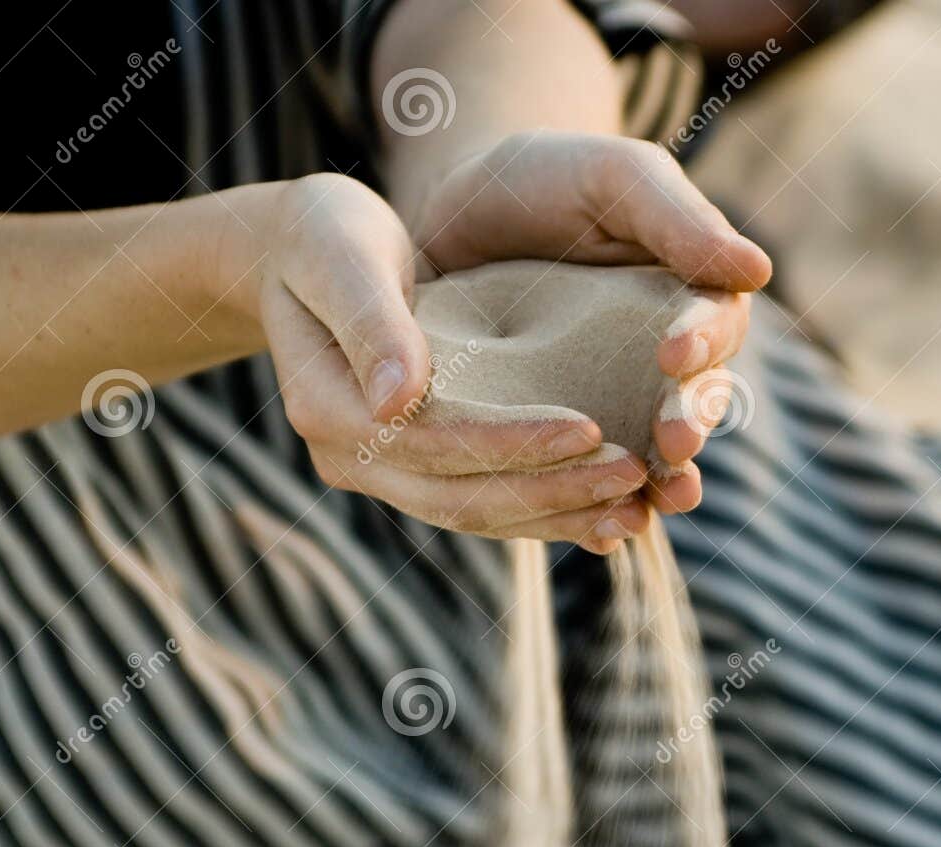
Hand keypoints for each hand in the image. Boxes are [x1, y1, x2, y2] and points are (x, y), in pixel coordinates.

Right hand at [232, 173, 651, 549]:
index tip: (588, 426)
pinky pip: (487, 505)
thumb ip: (370, 320)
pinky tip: (610, 512)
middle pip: (460, 497)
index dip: (510, 441)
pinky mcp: (419, 471)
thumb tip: (398, 398)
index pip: (430, 443)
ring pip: (478, 514)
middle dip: (552, 490)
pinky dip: (548, 512)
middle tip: (635, 475)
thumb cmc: (323, 237)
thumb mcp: (341, 255)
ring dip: (559, 516)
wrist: (303, 259)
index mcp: (329, 411)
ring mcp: (383, 474)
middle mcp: (352, 460)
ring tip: (637, 509)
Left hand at [406, 130, 771, 512]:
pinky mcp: (560, 437)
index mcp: (687, 297)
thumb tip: (757, 272)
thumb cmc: (545, 179)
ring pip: (651, 456)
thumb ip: (678, 219)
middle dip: (689, 426)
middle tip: (674, 442)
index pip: (714, 327)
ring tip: (654, 506)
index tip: (674, 351)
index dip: (702, 344)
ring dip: (659, 486)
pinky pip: (587, 482)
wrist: (454, 213)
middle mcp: (660, 362)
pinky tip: (597, 533)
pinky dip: (597, 511)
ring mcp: (613, 404)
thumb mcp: (612, 178)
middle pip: (694, 403)